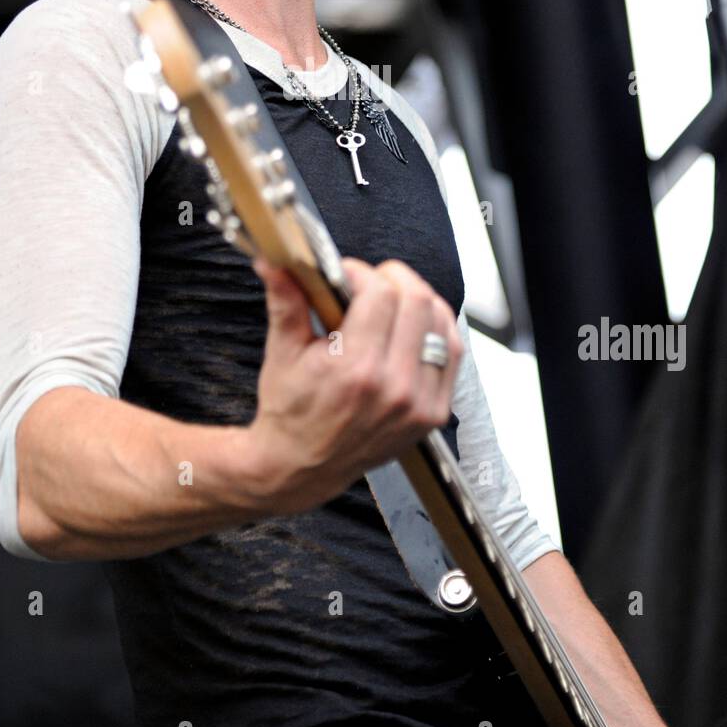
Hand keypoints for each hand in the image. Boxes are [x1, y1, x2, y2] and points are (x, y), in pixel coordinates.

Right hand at [243, 255, 463, 512]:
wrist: (303, 466)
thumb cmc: (291, 411)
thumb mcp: (281, 353)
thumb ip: (286, 300)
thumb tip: (274, 260)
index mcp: (354, 370)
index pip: (380, 294)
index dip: (362, 273)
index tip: (346, 276)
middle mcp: (394, 388)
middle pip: (417, 301)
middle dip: (392, 279)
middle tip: (369, 283)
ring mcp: (419, 403)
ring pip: (441, 321)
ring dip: (418, 300)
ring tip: (391, 302)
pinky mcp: (434, 413)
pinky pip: (452, 352)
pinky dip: (436, 329)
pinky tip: (413, 326)